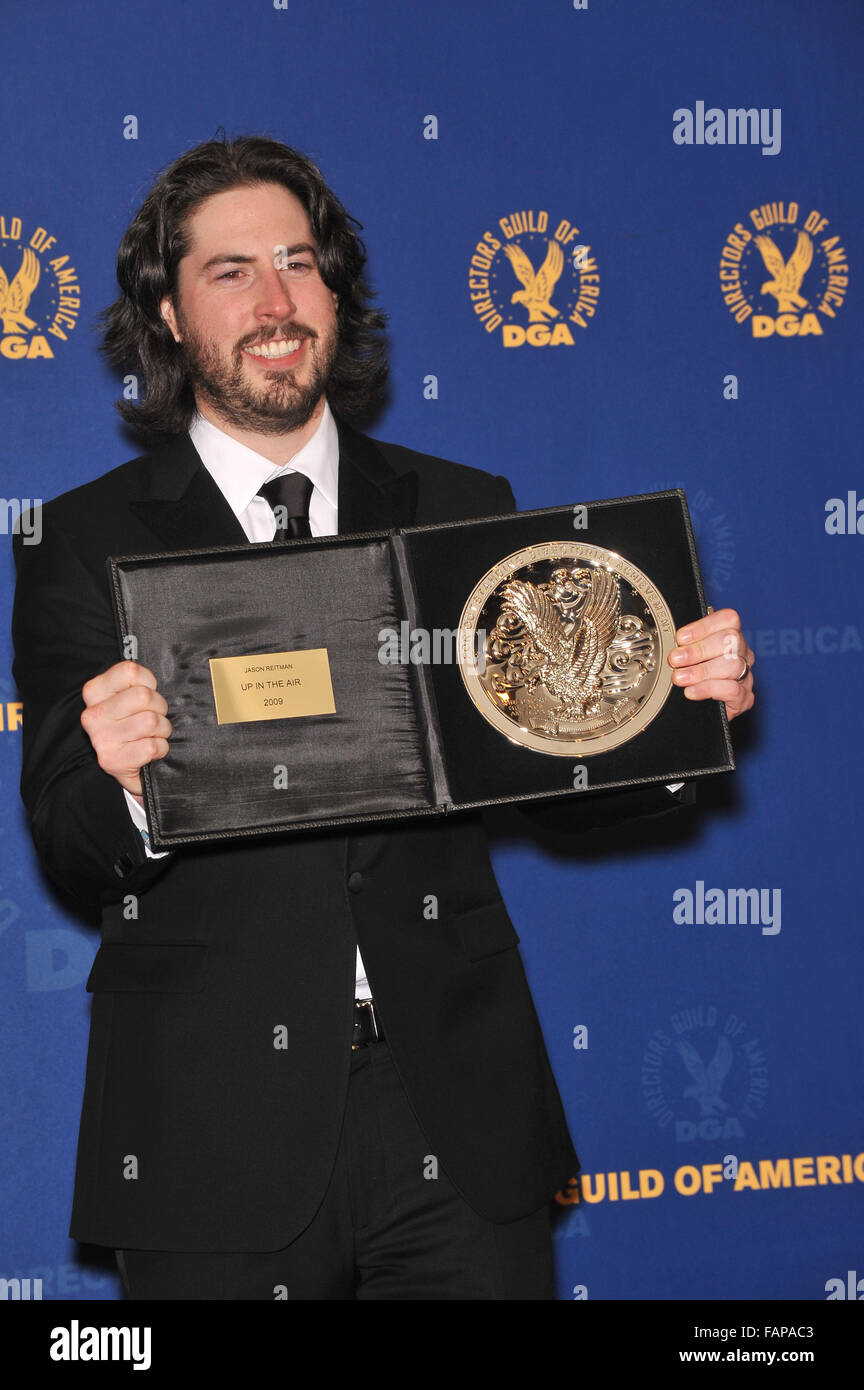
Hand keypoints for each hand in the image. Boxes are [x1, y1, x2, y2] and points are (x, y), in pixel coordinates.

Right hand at [80, 661, 172, 797]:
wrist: (126, 765)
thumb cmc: (131, 724)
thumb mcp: (127, 697)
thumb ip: (135, 682)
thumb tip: (152, 682)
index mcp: (94, 691)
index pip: (130, 671)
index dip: (149, 682)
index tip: (147, 693)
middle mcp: (93, 714)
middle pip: (144, 696)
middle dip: (159, 708)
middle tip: (153, 717)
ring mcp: (101, 738)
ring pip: (151, 721)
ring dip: (162, 730)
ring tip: (152, 734)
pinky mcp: (112, 761)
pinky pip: (152, 746)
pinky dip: (160, 749)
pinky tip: (149, 751)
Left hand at [668, 607, 754, 721]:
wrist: (701, 712)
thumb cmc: (696, 678)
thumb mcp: (690, 657)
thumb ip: (686, 645)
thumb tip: (672, 642)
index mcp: (731, 636)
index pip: (728, 619)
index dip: (703, 626)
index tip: (681, 638)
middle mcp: (742, 653)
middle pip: (731, 641)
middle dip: (698, 650)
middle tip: (675, 660)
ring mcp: (746, 675)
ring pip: (732, 665)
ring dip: (701, 671)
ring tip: (679, 678)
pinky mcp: (744, 698)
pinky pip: (732, 690)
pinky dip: (708, 689)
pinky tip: (691, 691)